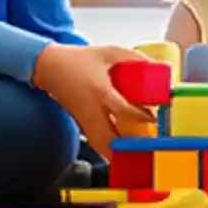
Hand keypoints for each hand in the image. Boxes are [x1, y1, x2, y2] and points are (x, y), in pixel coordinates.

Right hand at [30, 44, 155, 159]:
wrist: (50, 67)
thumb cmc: (80, 59)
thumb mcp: (109, 52)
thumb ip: (134, 58)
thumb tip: (157, 66)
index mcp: (100, 91)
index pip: (121, 109)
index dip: (139, 115)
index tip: (154, 116)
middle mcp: (92, 110)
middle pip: (108, 139)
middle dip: (126, 148)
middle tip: (146, 148)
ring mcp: (85, 120)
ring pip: (100, 146)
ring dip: (117, 153)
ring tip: (136, 155)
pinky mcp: (81, 124)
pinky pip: (95, 143)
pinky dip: (108, 149)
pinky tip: (121, 150)